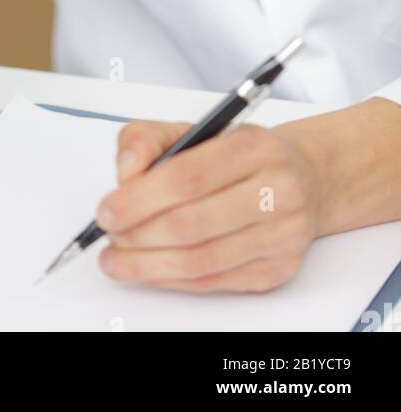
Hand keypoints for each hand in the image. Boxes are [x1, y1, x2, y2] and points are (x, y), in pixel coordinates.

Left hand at [94, 117, 323, 293]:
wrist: (304, 178)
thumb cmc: (237, 156)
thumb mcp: (193, 129)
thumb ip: (148, 140)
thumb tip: (125, 174)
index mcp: (252, 147)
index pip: (186, 176)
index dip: (139, 199)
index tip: (106, 210)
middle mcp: (276, 191)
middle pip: (191, 223)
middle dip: (138, 235)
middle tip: (109, 236)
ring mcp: (283, 235)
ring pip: (202, 260)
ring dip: (149, 265)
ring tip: (117, 260)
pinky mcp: (279, 269)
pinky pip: (216, 282)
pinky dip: (173, 280)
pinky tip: (150, 271)